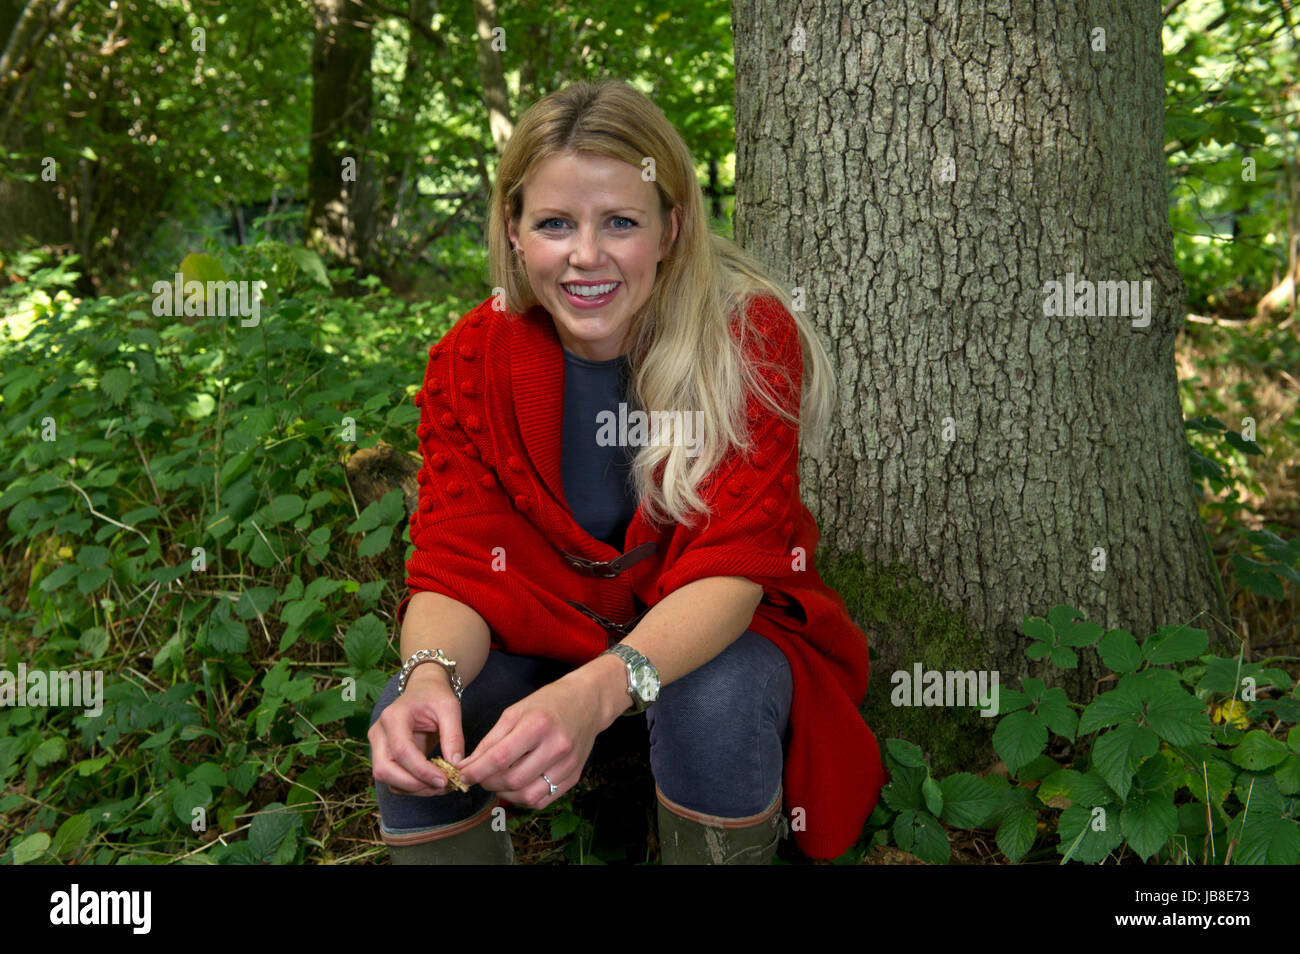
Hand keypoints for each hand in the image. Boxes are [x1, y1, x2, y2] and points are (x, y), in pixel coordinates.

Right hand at [368, 667, 464, 795]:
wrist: (423, 690)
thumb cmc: (435, 697)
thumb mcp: (450, 708)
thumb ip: (453, 735)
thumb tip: (456, 765)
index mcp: (393, 717)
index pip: (401, 750)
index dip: (421, 770)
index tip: (444, 780)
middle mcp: (379, 733)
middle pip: (384, 769)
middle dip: (413, 784)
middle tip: (442, 786)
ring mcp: (378, 746)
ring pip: (387, 779)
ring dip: (414, 789)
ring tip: (442, 785)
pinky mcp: (384, 757)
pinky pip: (394, 780)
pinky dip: (412, 787)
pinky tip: (433, 782)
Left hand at [456, 674, 605, 808]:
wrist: (588, 702)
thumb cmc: (548, 703)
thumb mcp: (516, 711)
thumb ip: (492, 740)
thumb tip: (468, 764)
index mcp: (538, 725)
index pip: (500, 758)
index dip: (477, 770)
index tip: (462, 774)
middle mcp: (556, 747)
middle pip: (513, 780)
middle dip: (488, 782)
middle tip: (479, 777)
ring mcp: (568, 764)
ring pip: (528, 795)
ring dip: (505, 794)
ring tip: (497, 781)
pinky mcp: (574, 776)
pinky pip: (543, 800)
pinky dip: (523, 798)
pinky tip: (517, 786)